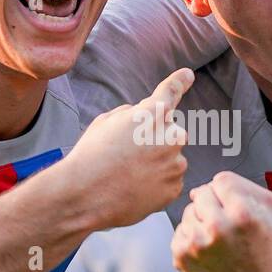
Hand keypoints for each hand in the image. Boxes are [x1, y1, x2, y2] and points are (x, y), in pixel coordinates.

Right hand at [63, 68, 193, 228]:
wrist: (84, 196)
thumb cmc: (91, 157)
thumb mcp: (105, 122)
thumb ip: (132, 114)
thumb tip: (144, 115)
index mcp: (152, 114)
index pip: (170, 92)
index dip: (179, 82)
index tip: (187, 75)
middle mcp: (170, 136)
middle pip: (170, 132)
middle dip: (156, 139)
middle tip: (130, 154)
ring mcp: (175, 164)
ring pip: (171, 158)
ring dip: (156, 162)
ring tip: (128, 174)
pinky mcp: (174, 188)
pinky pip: (169, 180)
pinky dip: (156, 183)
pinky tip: (135, 187)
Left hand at [170, 171, 271, 271]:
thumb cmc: (264, 249)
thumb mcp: (269, 210)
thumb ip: (243, 185)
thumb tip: (210, 184)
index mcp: (242, 213)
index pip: (221, 180)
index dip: (228, 193)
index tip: (235, 208)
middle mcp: (217, 227)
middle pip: (201, 193)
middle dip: (213, 205)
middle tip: (227, 225)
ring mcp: (196, 244)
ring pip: (188, 212)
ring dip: (201, 222)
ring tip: (219, 241)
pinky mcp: (182, 258)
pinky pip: (179, 232)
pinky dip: (191, 239)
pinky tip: (208, 252)